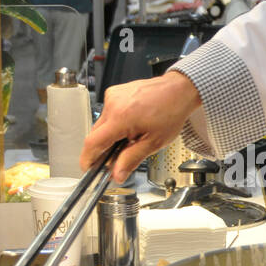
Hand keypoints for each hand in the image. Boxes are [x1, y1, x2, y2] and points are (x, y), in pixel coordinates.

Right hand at [80, 72, 201, 182]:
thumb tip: (117, 174)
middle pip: (96, 134)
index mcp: (120, 118)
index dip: (87, 158)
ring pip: (102, 124)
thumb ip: (131, 159)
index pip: (93, 143)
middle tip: (117, 157)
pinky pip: (108, 113)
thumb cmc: (170, 111)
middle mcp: (113, 104)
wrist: (178, 90)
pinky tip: (131, 124)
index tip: (88, 168)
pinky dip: (115, 122)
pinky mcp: (114, 92)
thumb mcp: (153, 142)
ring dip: (111, 134)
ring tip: (132, 136)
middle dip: (104, 148)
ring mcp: (112, 96)